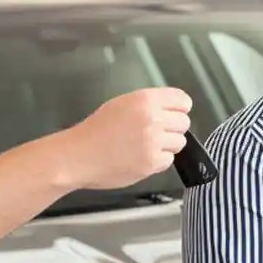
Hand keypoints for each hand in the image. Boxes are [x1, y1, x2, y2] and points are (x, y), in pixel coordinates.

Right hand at [60, 88, 192, 188]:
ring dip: (167, 145)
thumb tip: (171, 111)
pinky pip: (168, 160)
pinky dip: (158, 161)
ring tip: (147, 146)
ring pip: (180, 143)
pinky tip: (141, 158)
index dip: (180, 108)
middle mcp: (152, 119)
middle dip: (173, 128)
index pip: (182, 100)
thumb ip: (148, 105)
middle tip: (156, 133)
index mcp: (145, 100)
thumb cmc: (95, 130)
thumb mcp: (121, 104)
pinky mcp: (151, 163)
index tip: (175, 113)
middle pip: (184, 122)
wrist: (78, 156)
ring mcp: (153, 142)